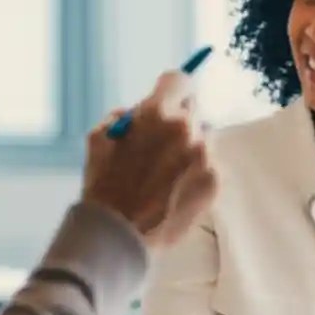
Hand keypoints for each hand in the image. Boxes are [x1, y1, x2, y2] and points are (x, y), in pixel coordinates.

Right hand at [82, 72, 215, 246]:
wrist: (119, 235)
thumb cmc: (104, 186)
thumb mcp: (99, 138)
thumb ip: (124, 116)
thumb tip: (140, 110)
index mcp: (158, 112)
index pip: (179, 79)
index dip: (171, 89)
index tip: (169, 98)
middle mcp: (187, 128)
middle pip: (192, 109)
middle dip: (177, 121)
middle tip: (160, 145)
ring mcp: (204, 155)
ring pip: (202, 138)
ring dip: (187, 148)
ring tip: (163, 174)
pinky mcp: (214, 181)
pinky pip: (207, 165)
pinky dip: (194, 173)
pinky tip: (173, 189)